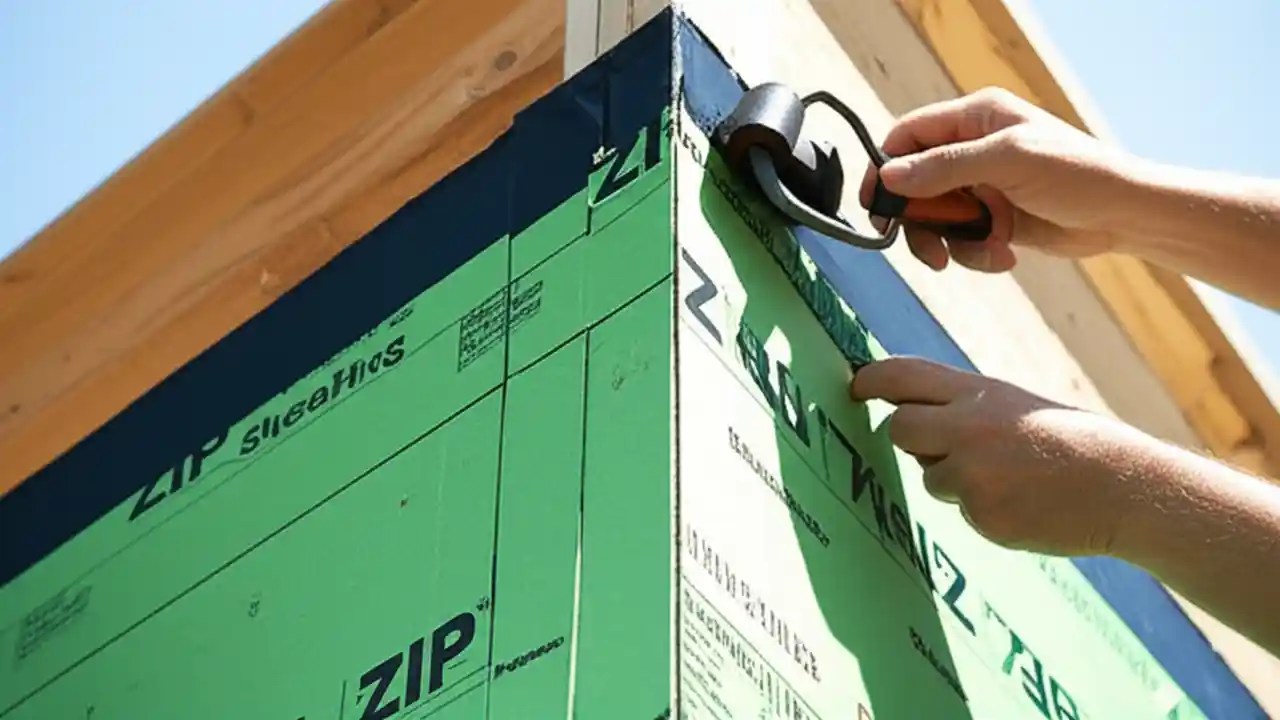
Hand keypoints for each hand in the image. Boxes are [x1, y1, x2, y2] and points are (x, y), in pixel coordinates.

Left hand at [849, 356, 1152, 556]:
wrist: (1125, 487)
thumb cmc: (1072, 444)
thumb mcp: (1016, 406)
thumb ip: (964, 408)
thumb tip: (908, 414)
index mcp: (980, 393)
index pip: (904, 375)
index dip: (872, 379)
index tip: (856, 386)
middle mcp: (968, 427)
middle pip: (900, 428)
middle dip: (912, 439)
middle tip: (939, 446)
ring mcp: (972, 473)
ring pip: (932, 477)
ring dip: (957, 480)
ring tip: (1012, 477)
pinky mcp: (982, 514)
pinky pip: (962, 511)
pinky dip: (984, 509)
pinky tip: (1024, 502)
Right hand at [860, 87, 1140, 272]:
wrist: (1125, 215)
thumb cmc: (1077, 175)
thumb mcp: (1007, 162)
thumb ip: (945, 167)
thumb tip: (891, 175)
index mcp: (975, 118)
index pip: (909, 136)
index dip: (887, 168)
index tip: (877, 204)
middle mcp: (973, 149)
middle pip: (914, 183)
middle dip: (919, 218)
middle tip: (924, 247)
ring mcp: (982, 185)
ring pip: (934, 217)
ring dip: (949, 242)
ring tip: (980, 252)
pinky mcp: (993, 218)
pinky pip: (960, 239)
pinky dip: (972, 253)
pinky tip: (1003, 256)